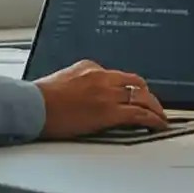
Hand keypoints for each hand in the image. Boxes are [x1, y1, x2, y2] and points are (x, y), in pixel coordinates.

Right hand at [33, 60, 167, 138]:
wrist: (33, 106)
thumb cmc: (40, 98)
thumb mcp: (62, 79)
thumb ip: (78, 82)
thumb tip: (83, 91)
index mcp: (91, 67)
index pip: (118, 76)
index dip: (129, 88)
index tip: (133, 95)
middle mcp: (103, 77)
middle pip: (135, 84)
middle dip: (147, 95)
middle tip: (152, 105)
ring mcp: (108, 94)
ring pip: (142, 98)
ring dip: (154, 108)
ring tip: (160, 117)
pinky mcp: (109, 112)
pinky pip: (139, 114)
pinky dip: (153, 119)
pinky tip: (158, 124)